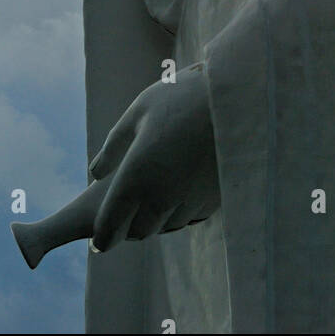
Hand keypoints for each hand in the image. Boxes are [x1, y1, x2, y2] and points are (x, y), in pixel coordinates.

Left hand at [88, 64, 220, 251]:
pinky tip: (180, 188)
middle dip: (128, 227)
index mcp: (137, 177)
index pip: (111, 226)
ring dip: (155, 218)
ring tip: (152, 198)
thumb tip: (96, 173)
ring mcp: (190, 200)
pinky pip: (190, 215)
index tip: (96, 238)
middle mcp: (162, 196)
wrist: (239, 97)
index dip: (101, 237)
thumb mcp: (140, 111)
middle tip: (124, 215)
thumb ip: (113, 146)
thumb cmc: (183, 97)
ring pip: (166, 225)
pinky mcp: (214, 197)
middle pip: (139, 231)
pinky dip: (180, 210)